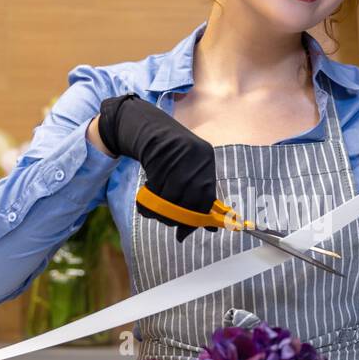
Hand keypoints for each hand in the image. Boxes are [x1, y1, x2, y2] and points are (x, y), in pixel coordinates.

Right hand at [96, 93, 216, 241]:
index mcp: (207, 158)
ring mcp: (178, 153)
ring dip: (161, 209)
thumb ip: (199, 197)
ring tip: (154, 211)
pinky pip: (156, 187)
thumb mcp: (190, 172)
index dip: (198, 217)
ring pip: (172, 195)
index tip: (186, 230)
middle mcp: (196, 155)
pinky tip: (147, 198)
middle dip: (178, 216)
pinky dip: (150, 198)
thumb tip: (211, 229)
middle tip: (168, 222)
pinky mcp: (159, 154)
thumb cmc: (173, 158)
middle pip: (190, 197)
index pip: (207, 196)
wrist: (150, 129)